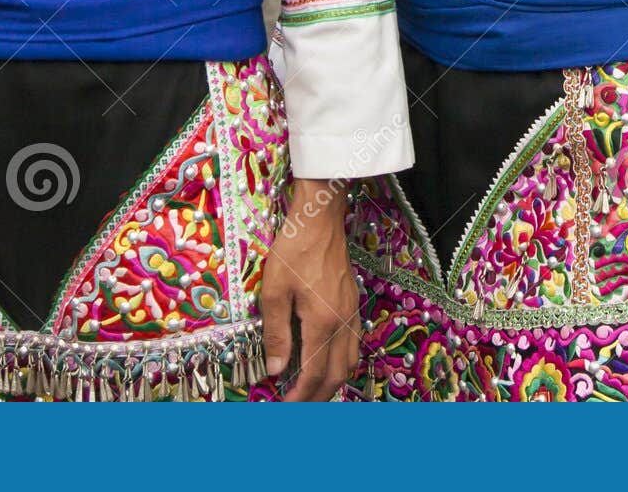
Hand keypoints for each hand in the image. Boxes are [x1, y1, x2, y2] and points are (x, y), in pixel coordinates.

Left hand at [258, 178, 358, 401]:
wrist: (321, 218)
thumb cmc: (293, 250)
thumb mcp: (274, 291)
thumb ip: (276, 333)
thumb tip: (275, 370)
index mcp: (322, 322)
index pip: (314, 373)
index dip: (300, 397)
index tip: (284, 409)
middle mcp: (342, 322)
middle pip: (337, 374)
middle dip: (318, 397)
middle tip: (297, 407)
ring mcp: (352, 312)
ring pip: (350, 361)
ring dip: (333, 382)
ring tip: (313, 391)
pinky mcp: (353, 302)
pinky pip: (354, 343)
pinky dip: (342, 362)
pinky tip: (328, 360)